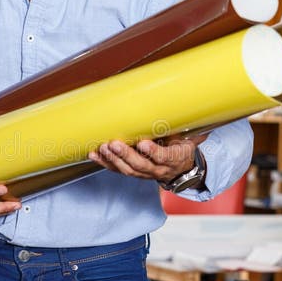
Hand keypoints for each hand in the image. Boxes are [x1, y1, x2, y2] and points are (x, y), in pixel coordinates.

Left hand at [88, 133, 206, 183]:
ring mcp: (145, 173)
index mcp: (173, 158)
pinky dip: (105, 162)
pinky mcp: (134, 172)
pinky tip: (95, 155)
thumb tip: (178, 106)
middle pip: (141, 165)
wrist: (179, 169)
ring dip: (114, 159)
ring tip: (103, 147)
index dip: (153, 152)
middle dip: (126, 155)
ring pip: (128, 169)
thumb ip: (180, 126)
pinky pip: (117, 169)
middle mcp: (158, 169)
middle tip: (115, 144)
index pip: (163, 157)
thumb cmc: (180, 149)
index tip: (144, 143)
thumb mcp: (186, 137)